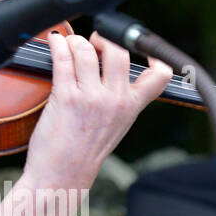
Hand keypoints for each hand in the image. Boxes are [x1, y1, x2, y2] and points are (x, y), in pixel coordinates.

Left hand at [21, 30, 172, 191]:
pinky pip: (63, 59)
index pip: (160, 75)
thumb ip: (119, 100)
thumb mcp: (114, 126)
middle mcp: (115, 101)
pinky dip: (57, 45)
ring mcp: (91, 98)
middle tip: (92, 42)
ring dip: (75, 41)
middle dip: (104, 38)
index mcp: (131, 107)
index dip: (154, 55)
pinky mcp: (66, 97)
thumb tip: (111, 72)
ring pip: (87, 51)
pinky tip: (54, 43)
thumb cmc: (83, 152)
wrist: (61, 176)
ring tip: (68, 44)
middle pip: (119, 52)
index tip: (139, 45)